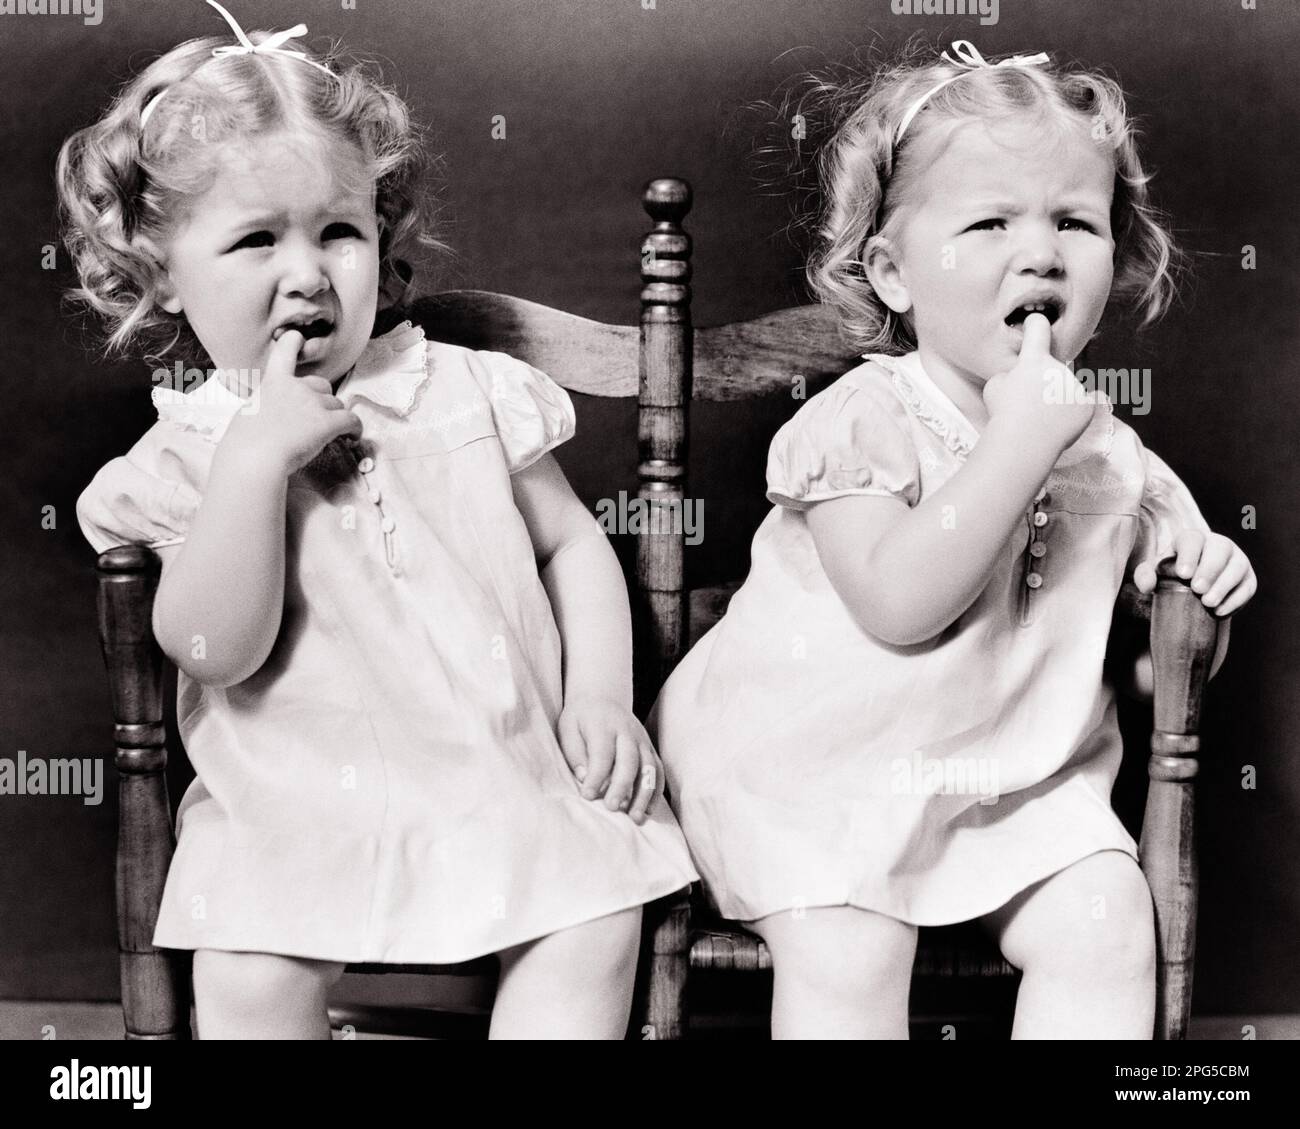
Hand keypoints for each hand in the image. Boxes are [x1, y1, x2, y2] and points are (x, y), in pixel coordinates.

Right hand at [222, 330, 361, 475]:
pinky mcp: (327, 422)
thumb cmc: (244, 445)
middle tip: (315, 420)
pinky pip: (352, 420)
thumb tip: (275, 415)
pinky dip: (355, 428)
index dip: (293, 343)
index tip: (297, 337)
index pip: (284, 352)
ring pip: (336, 405)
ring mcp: (313, 403)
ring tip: (331, 435)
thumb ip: (266, 406)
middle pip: (321, 385)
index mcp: (273, 382)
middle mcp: (295, 387)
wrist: (254, 459)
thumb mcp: (248, 413)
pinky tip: (353, 437)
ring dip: (335, 417)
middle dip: (321, 400)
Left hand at [556, 694, 662, 824]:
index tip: (587, 796)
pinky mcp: (650, 748)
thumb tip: (583, 777)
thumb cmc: (581, 718)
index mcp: (604, 726)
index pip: (602, 754)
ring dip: (644, 794)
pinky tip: (648, 809)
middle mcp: (627, 732)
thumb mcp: (568, 728)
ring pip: (650, 768)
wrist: (602, 698)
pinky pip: (658, 770)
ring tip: (636, 818)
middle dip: (622, 786)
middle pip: (629, 761)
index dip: (596, 776)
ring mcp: (642, 740)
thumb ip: (575, 752)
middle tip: (611, 808)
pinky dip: (656, 791)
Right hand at [982, 312, 1097, 454]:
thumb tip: (1018, 375)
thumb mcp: (994, 386)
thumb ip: (1009, 374)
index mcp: (1034, 360)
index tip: (1036, 322)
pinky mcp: (1086, 406)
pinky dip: (1069, 415)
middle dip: (1041, 382)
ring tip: (1039, 420)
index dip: (1035, 324)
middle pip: (1051, 370)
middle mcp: (1058, 368)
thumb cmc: (1003, 414)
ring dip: (1055, 399)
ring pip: (1064, 389)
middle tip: (1027, 405)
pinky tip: (1055, 426)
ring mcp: (1075, 386)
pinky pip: (1078, 406)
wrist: (1023, 442)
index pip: (1038, 329)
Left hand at [1132, 529, 1256, 616]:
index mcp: (1193, 539)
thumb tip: (1147, 587)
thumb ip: (1145, 575)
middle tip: (1198, 590)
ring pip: (1238, 567)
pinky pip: (1248, 587)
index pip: (1193, 539)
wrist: (1192, 588)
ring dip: (1224, 585)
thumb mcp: (1154, 572)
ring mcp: (1237, 560)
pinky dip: (1236, 600)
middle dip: (1210, 569)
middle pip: (1220, 550)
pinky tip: (1221, 612)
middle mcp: (1218, 545)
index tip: (1183, 574)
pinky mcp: (1248, 579)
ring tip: (1208, 603)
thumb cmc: (1170, 574)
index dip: (1190, 555)